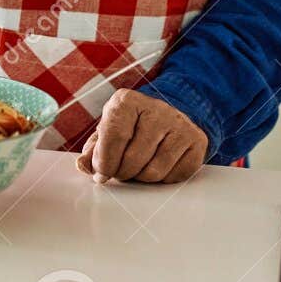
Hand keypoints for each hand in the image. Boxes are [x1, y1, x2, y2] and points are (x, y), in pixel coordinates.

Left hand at [77, 89, 208, 184]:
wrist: (166, 118)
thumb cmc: (130, 128)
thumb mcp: (106, 133)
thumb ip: (92, 151)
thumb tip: (83, 166)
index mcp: (126, 101)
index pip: (113, 136)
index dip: (105, 162)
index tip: (102, 174)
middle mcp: (156, 108)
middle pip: (133, 159)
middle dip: (123, 173)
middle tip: (122, 170)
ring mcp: (179, 124)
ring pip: (154, 171)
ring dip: (142, 178)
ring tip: (139, 167)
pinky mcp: (196, 141)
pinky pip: (175, 176)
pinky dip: (163, 179)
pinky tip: (158, 164)